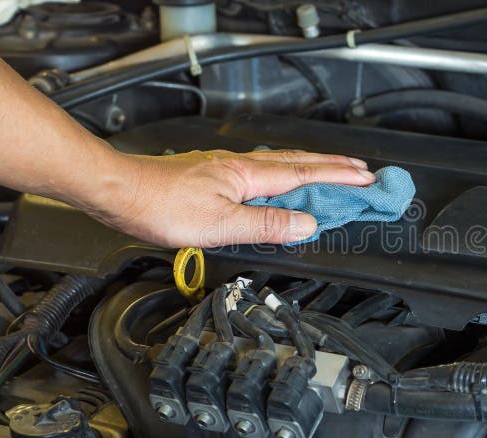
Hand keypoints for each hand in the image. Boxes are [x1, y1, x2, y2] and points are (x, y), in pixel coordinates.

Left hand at [82, 148, 374, 247]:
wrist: (120, 191)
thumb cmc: (161, 207)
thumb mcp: (220, 226)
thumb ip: (266, 225)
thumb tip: (306, 224)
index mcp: (248, 175)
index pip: (304, 174)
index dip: (338, 177)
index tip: (365, 178)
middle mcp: (240, 166)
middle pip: (297, 162)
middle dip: (333, 166)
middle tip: (361, 170)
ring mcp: (225, 168)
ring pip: (280, 164)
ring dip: (310, 167)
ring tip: (331, 172)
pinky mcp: (212, 175)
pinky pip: (261, 171)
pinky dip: (283, 173)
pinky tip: (278, 181)